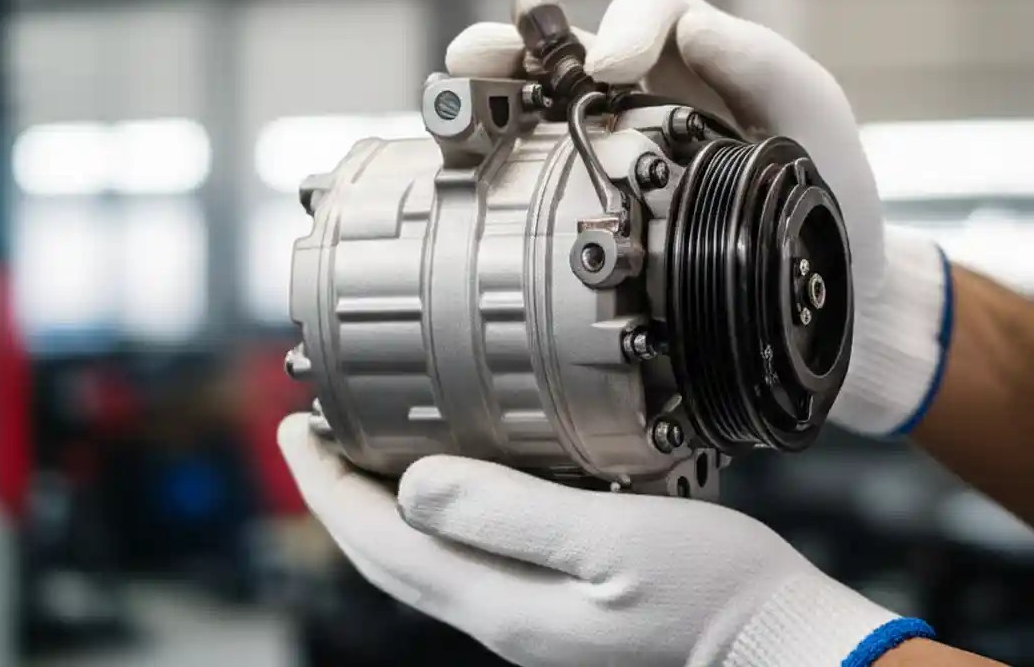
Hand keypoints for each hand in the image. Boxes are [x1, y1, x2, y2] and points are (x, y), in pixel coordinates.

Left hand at [279, 414, 927, 666]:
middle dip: (334, 494)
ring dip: (374, 506)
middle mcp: (499, 617)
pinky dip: (425, 519)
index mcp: (501, 601)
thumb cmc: (712, 590)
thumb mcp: (612, 538)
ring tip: (355, 452)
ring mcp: (522, 618)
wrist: (772, 641)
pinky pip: (457, 560)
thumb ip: (509, 512)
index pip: (379, 542)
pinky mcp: (548, 609)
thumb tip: (414, 486)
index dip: (326, 486)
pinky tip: (437, 489)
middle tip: (309, 432)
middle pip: (384, 556)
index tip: (298, 429)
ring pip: (416, 560)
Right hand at [448, 0, 950, 437]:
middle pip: (557, 55)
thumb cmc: (824, 193)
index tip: (614, 70)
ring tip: (456, 115)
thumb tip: (688, 32)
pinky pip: (534, 183)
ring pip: (530, 115)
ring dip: (484, 106)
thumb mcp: (811, 117)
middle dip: (508, 51)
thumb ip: (763, 64)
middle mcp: (638, 99)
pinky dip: (495, 176)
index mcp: (692, 62)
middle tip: (478, 63)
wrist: (826, 293)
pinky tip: (473, 182)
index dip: (623, 28)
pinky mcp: (587, 211)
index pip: (646, 13)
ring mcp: (605, 155)